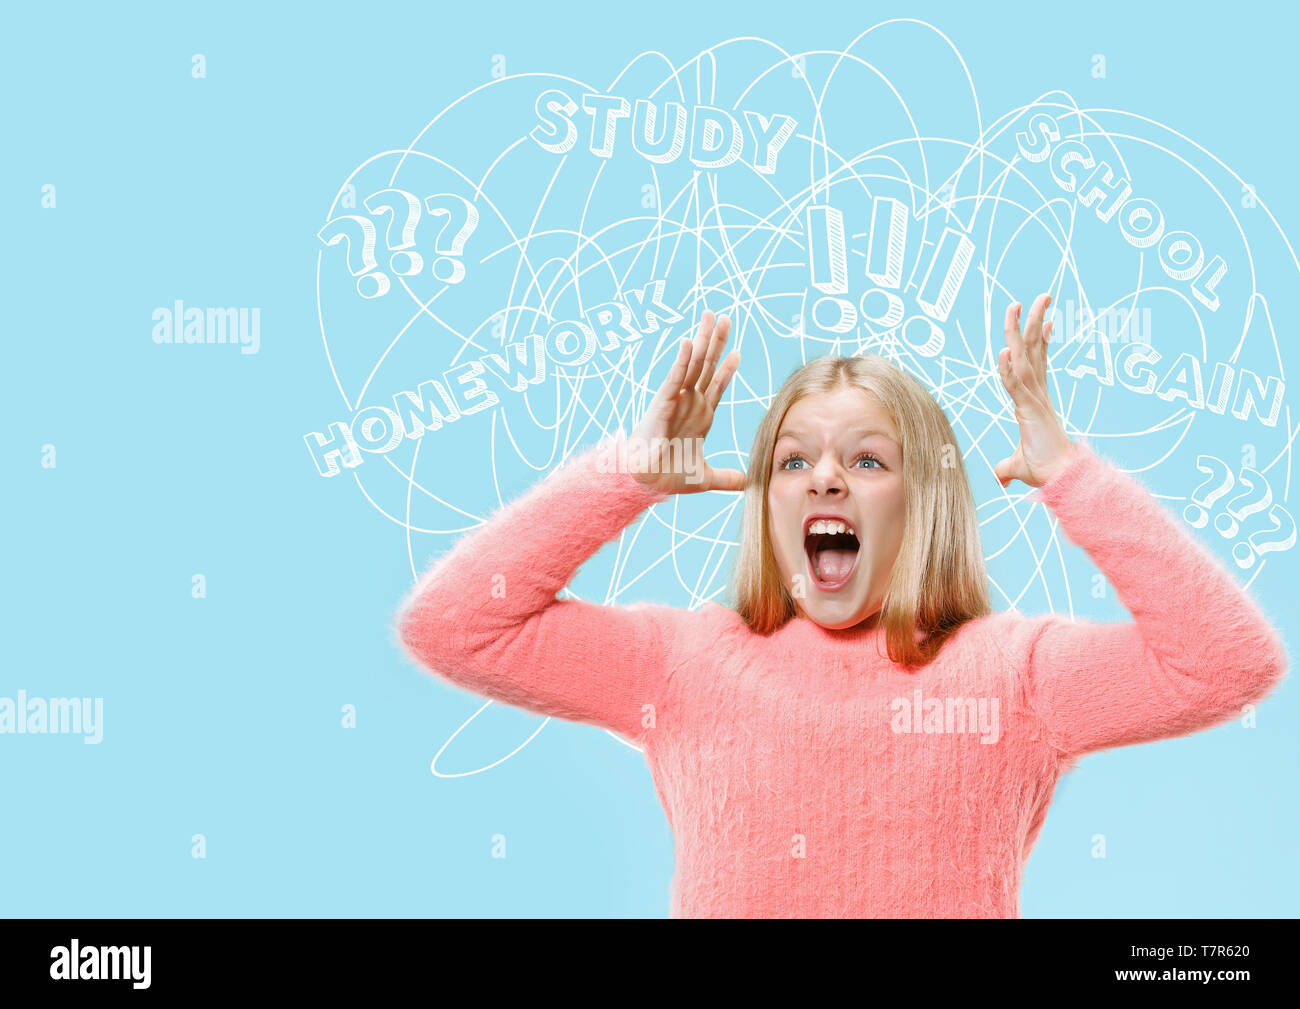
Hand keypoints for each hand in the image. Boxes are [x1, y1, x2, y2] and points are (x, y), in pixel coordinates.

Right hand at [626, 310, 744, 495]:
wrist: (646, 483)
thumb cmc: (667, 476)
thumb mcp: (705, 477)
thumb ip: (726, 477)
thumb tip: (748, 482)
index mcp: (700, 416)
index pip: (716, 386)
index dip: (727, 369)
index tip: (738, 352)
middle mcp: (689, 403)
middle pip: (707, 366)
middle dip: (716, 342)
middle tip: (726, 317)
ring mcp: (676, 400)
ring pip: (693, 364)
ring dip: (702, 340)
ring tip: (711, 316)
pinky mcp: (662, 403)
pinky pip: (674, 378)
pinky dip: (681, 361)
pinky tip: (688, 342)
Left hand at [994, 293, 1076, 488]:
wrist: (1060, 480)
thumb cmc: (1045, 471)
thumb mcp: (1017, 467)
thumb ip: (1006, 469)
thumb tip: (1001, 480)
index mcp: (1035, 401)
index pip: (1036, 364)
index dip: (1039, 341)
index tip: (1046, 321)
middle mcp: (1036, 394)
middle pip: (1033, 351)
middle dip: (1033, 322)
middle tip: (1040, 296)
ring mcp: (1034, 400)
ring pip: (1024, 358)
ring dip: (1019, 331)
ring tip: (1018, 305)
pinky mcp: (1030, 410)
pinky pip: (1016, 385)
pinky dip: (1008, 368)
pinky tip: (1004, 349)